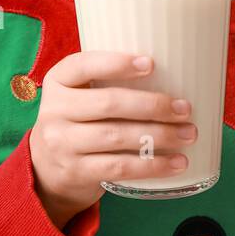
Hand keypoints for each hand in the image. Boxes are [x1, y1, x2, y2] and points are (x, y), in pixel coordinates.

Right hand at [30, 50, 195, 229]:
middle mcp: (55, 111)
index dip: (116, 63)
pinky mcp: (77, 172)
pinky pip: (119, 167)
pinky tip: (177, 163)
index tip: (151, 63)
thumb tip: (173, 72)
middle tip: (184, 109)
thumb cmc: (78, 123)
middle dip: (152, 105)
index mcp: (58, 82)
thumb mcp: (78, 97)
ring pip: (117, 136)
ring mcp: (63, 144)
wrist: (46, 171)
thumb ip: (106, 83)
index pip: (83, 65)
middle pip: (109, 103)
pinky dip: (152, 165)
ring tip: (188, 134)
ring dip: (159, 136)